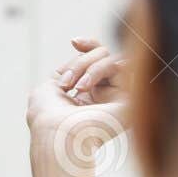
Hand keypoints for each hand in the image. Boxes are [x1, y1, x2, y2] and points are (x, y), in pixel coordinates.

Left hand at [27, 36, 129, 176]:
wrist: (55, 134)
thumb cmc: (47, 118)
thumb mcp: (48, 89)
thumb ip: (66, 72)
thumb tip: (78, 57)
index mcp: (89, 96)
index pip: (98, 60)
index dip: (89, 46)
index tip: (74, 42)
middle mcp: (107, 96)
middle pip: (104, 56)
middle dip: (82, 62)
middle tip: (67, 83)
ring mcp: (120, 97)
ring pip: (112, 59)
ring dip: (88, 67)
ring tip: (76, 87)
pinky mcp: (131, 99)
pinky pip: (122, 66)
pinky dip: (98, 70)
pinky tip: (84, 88)